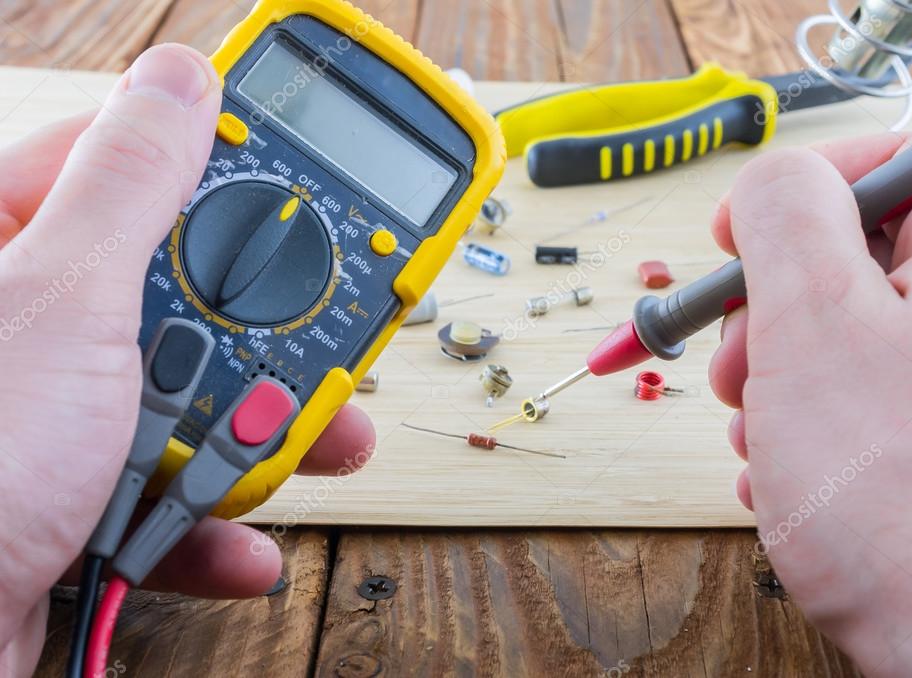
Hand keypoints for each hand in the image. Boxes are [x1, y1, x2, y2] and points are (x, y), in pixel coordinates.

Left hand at [0, 45, 373, 673]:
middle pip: (183, 293)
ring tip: (304, 448)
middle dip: (261, 332)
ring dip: (262, 434)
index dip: (222, 169)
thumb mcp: (64, 303)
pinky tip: (241, 541)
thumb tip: (180, 82)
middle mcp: (33, 328)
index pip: (124, 167)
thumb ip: (129, 189)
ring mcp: (59, 416)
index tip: (301, 179)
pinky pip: (171, 488)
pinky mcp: (80, 494)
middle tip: (314, 332)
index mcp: (8, 251)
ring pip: (193, 393)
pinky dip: (218, 521)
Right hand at [709, 134, 911, 675]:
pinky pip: (846, 404)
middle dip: (771, 311)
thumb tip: (768, 181)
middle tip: (743, 361)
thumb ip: (783, 215)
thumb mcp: (814, 318)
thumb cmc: (900, 489)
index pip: (890, 166)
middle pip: (848, 261)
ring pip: (834, 341)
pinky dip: (799, 429)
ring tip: (765, 434)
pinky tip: (786, 471)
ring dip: (774, 381)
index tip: (734, 233)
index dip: (799, 191)